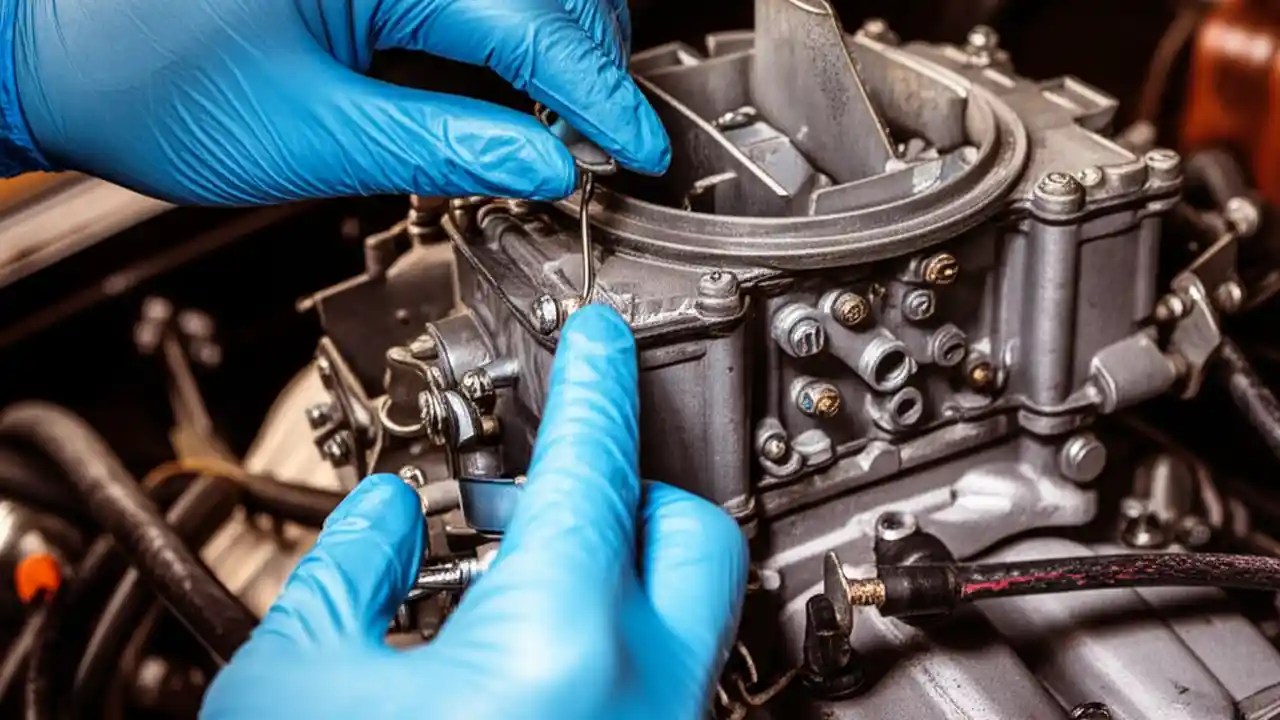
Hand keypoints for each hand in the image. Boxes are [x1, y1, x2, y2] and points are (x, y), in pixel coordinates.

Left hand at [9, 0, 668, 203]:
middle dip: (592, 60)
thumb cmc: (135, 81)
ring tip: (574, 113)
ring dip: (561, 36)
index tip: (637, 147)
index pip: (533, 23)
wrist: (44, 47)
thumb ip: (445, 147)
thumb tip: (546, 165)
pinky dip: (510, 24)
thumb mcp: (309, 136)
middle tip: (608, 137)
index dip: (599, 95)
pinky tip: (518, 71)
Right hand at [200, 306, 748, 718]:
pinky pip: (653, 677)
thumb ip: (346, 570)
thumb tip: (381, 515)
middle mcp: (643, 698)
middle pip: (690, 528)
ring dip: (611, 560)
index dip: (595, 380)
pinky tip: (518, 647)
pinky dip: (606, 635)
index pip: (597, 462)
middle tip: (555, 462)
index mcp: (562, 644)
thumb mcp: (294, 683)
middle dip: (628, 475)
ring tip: (510, 563)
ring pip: (683, 609)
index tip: (600, 338)